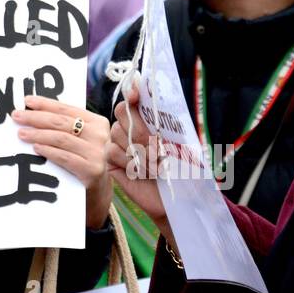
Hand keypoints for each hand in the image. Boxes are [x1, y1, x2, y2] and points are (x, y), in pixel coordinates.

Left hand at [13, 95, 111, 229]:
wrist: (97, 192)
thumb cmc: (82, 160)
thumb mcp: (79, 139)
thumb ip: (64, 125)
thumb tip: (32, 110)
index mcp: (97, 122)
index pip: (67, 109)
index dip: (45, 104)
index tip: (26, 101)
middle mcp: (100, 136)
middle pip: (62, 122)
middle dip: (36, 117)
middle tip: (17, 116)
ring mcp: (98, 153)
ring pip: (62, 138)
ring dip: (38, 134)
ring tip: (21, 133)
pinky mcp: (92, 170)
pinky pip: (65, 157)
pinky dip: (49, 151)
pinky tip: (36, 148)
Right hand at [105, 82, 170, 236]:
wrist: (175, 201)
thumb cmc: (182, 171)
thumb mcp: (180, 142)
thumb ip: (165, 120)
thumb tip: (149, 97)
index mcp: (149, 119)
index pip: (135, 96)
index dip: (132, 91)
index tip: (135, 96)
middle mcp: (131, 127)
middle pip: (122, 112)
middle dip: (140, 131)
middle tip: (157, 149)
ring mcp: (119, 143)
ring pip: (116, 133)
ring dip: (137, 151)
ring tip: (154, 167)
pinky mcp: (111, 161)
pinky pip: (111, 151)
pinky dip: (128, 162)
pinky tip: (140, 173)